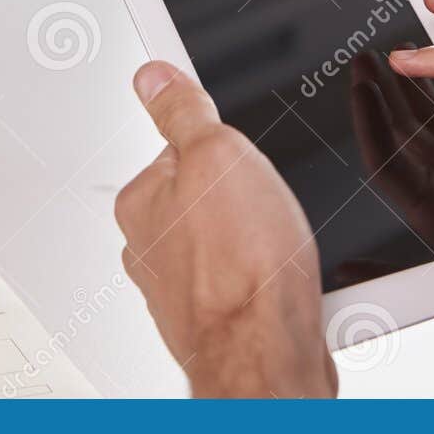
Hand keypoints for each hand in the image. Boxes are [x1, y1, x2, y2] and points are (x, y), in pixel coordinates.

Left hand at [115, 61, 336, 398]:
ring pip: (239, 238)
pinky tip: (292, 276)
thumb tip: (153, 76)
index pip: (180, 146)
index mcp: (141, 202)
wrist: (272, 358)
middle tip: (269, 204)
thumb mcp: (217, 153)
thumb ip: (182, 111)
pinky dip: (279, 274)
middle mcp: (153, 248)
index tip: (244, 155)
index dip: (223, 144)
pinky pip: (258, 277)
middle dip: (249, 193)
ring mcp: (188, 287)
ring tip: (283, 245)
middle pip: (212, 192)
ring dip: (267, 237)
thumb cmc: (243, 270)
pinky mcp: (225, 316)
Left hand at [343, 49, 433, 280]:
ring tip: (378, 54)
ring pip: (416, 119)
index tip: (362, 91)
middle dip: (376, 95)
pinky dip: (430, 92)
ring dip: (397, 86)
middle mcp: (432, 184)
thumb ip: (391, 275)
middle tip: (359, 60)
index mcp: (427, 211)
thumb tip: (338, 272)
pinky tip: (420, 66)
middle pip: (394, 134)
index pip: (387, 161)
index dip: (371, 127)